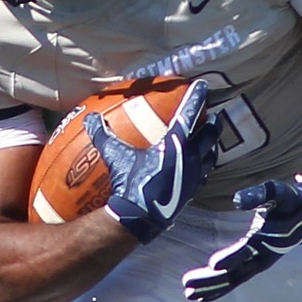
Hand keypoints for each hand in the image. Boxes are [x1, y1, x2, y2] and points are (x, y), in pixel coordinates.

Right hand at [85, 78, 219, 243]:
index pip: (189, 113)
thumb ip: (103, 135)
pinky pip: (204, 174)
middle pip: (209, 134)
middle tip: (212, 115)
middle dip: (212, 123)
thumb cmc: (130, 184)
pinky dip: (204, 166)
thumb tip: (89, 119)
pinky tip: (200, 166)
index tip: (203, 86)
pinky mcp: (192, 191)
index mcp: (175, 143)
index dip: (196, 97)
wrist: (139, 216)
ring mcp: (194, 175)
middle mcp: (190, 157)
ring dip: (211, 144)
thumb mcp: (115, 156)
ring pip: (211, 155)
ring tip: (210, 140)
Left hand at [181, 177, 301, 301]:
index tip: (212, 264)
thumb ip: (258, 195)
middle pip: (235, 273)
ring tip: (189, 294)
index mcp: (267, 239)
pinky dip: (218, 289)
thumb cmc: (288, 201)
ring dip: (211, 288)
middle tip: (188, 286)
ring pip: (232, 280)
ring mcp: (257, 264)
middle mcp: (262, 257)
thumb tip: (237, 200)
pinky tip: (201, 295)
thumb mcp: (277, 192)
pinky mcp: (253, 266)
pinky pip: (234, 281)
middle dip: (211, 280)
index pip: (245, 251)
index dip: (230, 258)